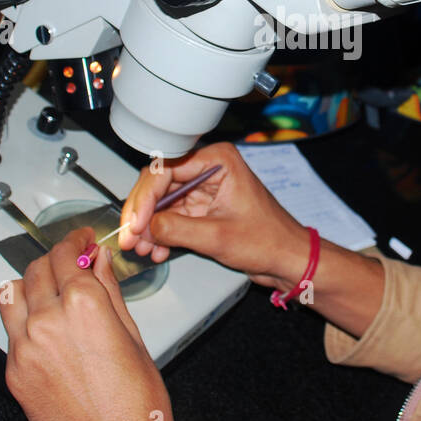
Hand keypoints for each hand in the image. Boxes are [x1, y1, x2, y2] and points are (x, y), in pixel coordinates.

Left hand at [0, 228, 184, 420]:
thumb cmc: (136, 402)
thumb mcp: (132, 333)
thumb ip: (109, 289)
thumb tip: (99, 261)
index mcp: (84, 304)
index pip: (66, 252)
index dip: (74, 240)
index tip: (80, 240)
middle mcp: (48, 320)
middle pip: (38, 268)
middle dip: (55, 260)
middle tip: (70, 263)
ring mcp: (26, 346)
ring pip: (12, 294)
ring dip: (31, 285)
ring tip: (49, 291)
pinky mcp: (14, 371)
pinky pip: (10, 332)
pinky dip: (25, 321)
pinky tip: (45, 330)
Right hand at [118, 141, 309, 290]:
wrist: (289, 259)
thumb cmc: (270, 240)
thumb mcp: (218, 237)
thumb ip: (177, 229)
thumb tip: (146, 227)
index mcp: (218, 160)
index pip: (165, 170)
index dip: (145, 198)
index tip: (135, 223)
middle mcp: (209, 169)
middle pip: (158, 185)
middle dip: (143, 215)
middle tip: (131, 238)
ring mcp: (205, 188)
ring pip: (162, 202)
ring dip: (150, 227)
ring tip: (143, 249)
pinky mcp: (203, 207)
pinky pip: (172, 216)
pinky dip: (162, 233)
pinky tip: (157, 250)